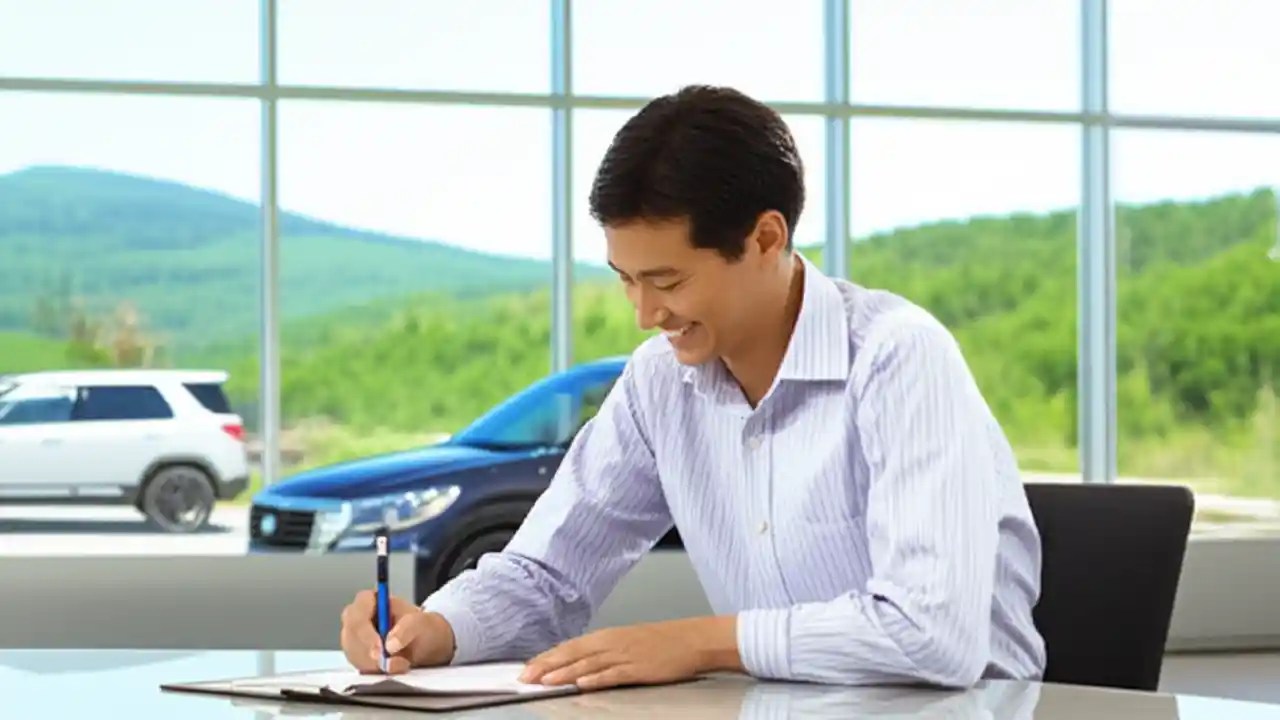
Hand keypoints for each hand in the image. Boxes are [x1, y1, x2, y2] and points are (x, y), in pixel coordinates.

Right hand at [339, 589, 455, 673]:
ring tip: (400, 664)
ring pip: (353, 654)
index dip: (365, 632)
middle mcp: (357, 618)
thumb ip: (407, 628)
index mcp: (369, 600)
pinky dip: (375, 671)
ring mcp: (355, 639)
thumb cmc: (423, 627)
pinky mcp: (358, 657)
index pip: (356, 613)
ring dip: (374, 664)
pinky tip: (392, 669)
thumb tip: (389, 645)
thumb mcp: (422, 622)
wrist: (429, 644)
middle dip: (369, 652)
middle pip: (350, 635)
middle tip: (389, 663)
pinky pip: (359, 666)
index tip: (380, 649)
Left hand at [519, 616, 739, 690]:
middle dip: (546, 665)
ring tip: (544, 681)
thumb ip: (603, 653)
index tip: (527, 667)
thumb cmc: (662, 642)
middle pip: (572, 654)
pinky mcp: (638, 668)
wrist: (692, 640)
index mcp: (607, 636)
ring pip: (587, 664)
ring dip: (564, 673)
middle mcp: (611, 643)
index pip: (569, 647)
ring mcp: (624, 655)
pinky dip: (596, 679)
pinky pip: (613, 674)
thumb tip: (579, 666)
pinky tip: (582, 684)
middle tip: (525, 676)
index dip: (546, 657)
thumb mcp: (627, 643)